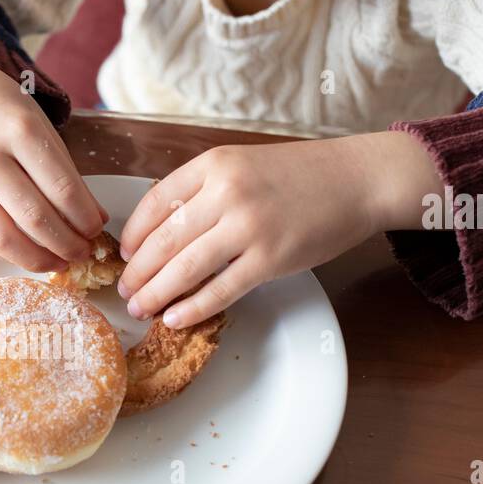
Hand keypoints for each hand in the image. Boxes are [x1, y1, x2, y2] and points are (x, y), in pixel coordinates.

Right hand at [0, 44, 107, 271]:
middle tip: (83, 253)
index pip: (62, 189)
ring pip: (5, 238)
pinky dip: (12, 253)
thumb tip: (94, 220)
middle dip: (67, 244)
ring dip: (39, 258)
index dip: (85, 219)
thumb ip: (65, 172)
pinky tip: (32, 254)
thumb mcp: (39, 126)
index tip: (97, 230)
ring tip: (60, 261)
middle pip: (35, 218)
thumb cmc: (1, 109)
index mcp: (19, 130)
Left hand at [116, 132, 443, 326]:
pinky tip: (175, 319)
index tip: (124, 256)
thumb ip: (204, 190)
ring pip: (184, 269)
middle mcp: (227, 192)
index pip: (155, 203)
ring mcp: (249, 226)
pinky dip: (192, 308)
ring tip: (140, 309)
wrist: (358, 179)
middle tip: (124, 292)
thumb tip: (161, 230)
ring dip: (156, 294)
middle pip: (163, 241)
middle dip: (137, 273)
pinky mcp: (270, 259)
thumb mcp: (242, 164)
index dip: (133, 236)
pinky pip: (219, 290)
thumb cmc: (300, 175)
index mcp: (214, 165)